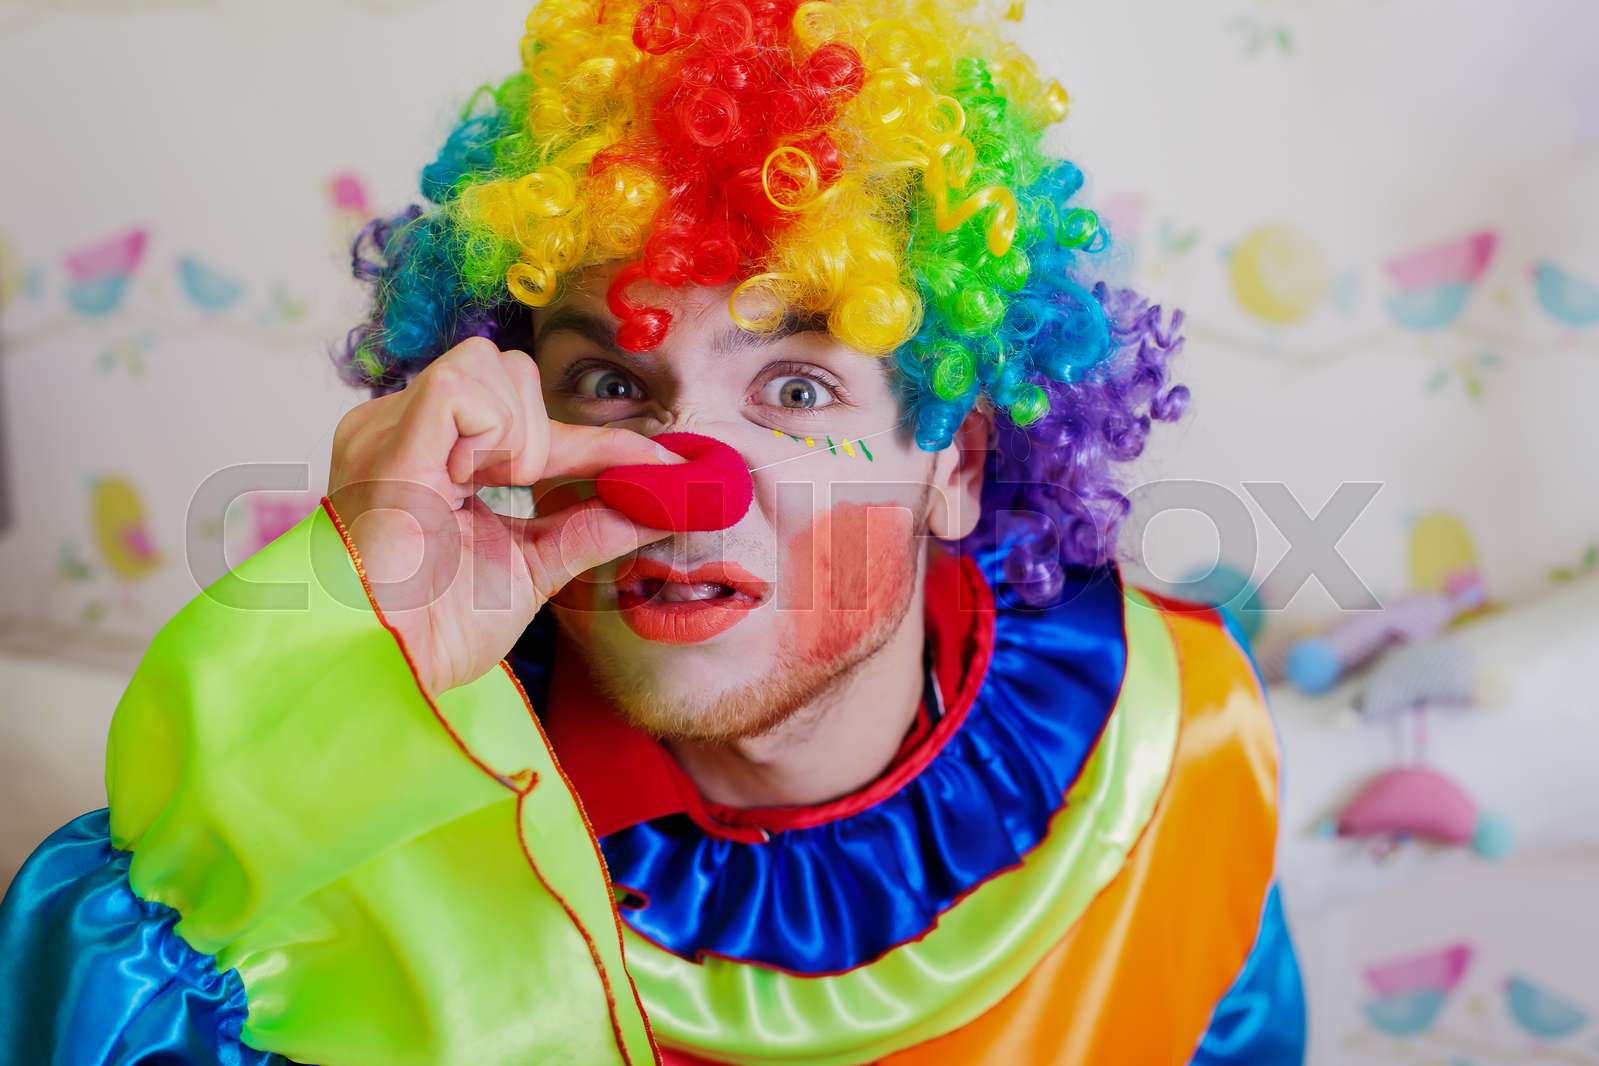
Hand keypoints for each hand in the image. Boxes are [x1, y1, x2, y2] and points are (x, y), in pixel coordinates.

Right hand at [328, 337, 679, 695]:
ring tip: (484, 494)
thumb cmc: (440, 630)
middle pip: (507, 367)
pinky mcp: (387, 440)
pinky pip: (462, 385)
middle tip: (524, 495)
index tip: (661, 465)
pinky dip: (492, 433)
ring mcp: (388, 429)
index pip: (525, 417)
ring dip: (516, 433)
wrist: (392, 669)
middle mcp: (401, 430)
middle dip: (547, 434)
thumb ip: (592, 527)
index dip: (596, 441)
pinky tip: (467, 485)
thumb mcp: (535, 566)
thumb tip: (663, 501)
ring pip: (488, 361)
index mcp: (427, 454)